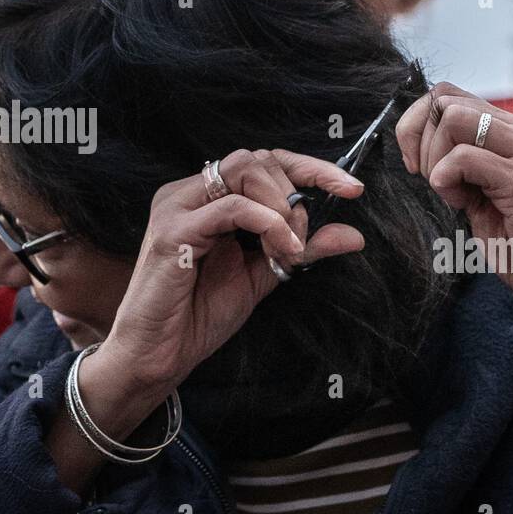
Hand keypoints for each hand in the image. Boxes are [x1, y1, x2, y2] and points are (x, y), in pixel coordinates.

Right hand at [97, 148, 365, 395]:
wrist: (158, 355)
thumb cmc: (199, 315)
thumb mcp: (266, 275)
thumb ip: (304, 250)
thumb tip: (354, 235)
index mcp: (209, 199)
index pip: (265, 162)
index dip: (312, 169)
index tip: (352, 189)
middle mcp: (189, 193)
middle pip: (257, 158)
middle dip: (296, 192)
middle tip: (303, 239)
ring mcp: (177, 207)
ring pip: (244, 169)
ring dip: (282, 205)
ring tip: (291, 247)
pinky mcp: (172, 230)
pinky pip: (232, 208)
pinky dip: (268, 223)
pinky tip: (282, 250)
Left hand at [394, 82, 512, 355]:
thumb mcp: (492, 198)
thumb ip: (469, 167)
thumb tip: (425, 146)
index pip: (455, 96)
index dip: (422, 123)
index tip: (416, 163)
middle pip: (448, 99)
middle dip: (421, 139)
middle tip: (430, 180)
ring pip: (453, 119)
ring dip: (435, 158)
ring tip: (454, 195)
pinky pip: (463, 158)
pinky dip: (446, 180)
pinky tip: (460, 204)